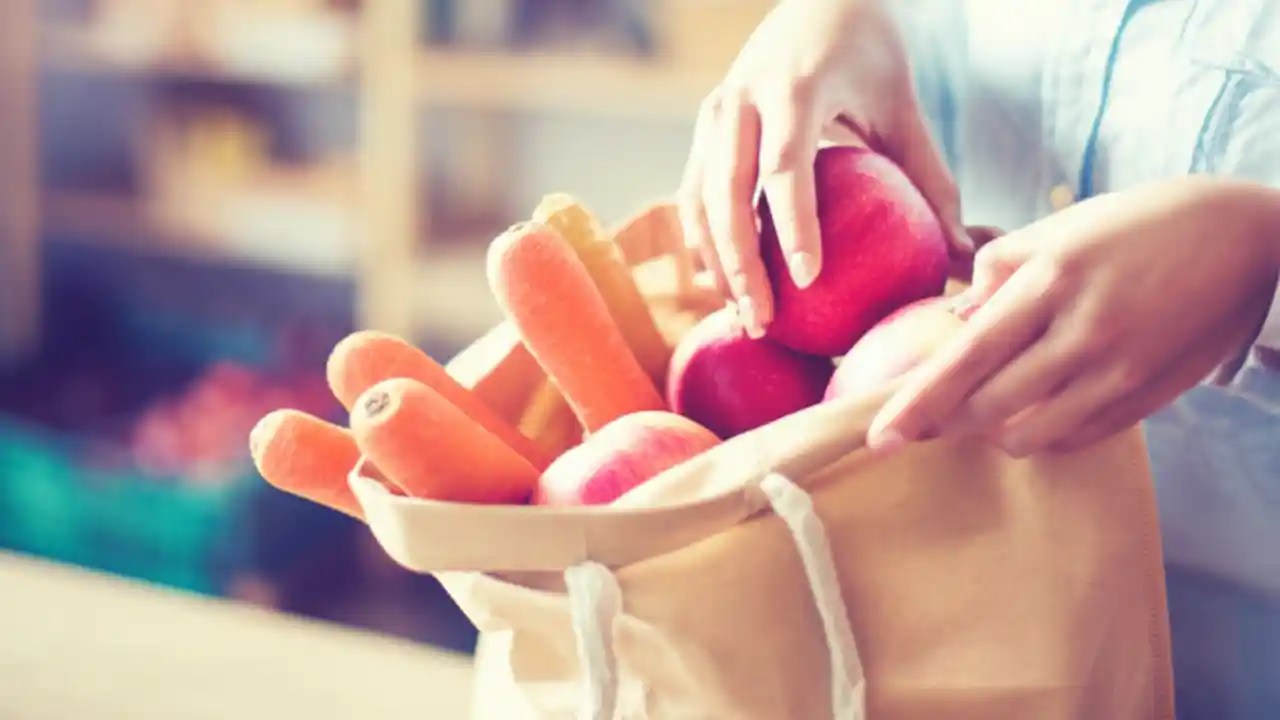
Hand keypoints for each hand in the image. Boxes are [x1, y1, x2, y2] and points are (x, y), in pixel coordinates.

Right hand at [677, 0, 967, 337]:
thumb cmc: (868, 53)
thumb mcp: (903, 104)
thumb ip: (928, 176)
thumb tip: (961, 254)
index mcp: (794, 88)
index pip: (787, 165)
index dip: (793, 226)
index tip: (809, 280)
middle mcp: (741, 99)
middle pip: (727, 193)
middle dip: (740, 265)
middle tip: (764, 322)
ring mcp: (713, 113)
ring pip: (699, 200)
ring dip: (716, 264)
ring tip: (745, 317)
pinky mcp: (701, 130)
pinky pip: (693, 196)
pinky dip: (705, 244)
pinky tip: (727, 287)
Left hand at [868, 177, 1279, 455]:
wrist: (1243, 240)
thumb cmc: (1135, 225)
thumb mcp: (1058, 228)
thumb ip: (996, 272)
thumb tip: (953, 322)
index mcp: (1051, 283)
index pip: (966, 359)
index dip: (917, 403)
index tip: (880, 436)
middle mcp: (1083, 335)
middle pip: (988, 409)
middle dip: (943, 423)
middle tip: (919, 422)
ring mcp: (1118, 374)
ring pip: (1028, 435)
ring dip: (989, 432)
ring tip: (977, 410)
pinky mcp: (1144, 400)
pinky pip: (1072, 439)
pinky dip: (1038, 434)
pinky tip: (1028, 411)